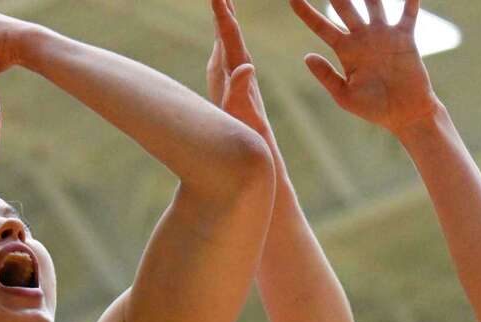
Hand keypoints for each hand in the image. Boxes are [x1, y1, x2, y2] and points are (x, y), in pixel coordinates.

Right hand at [206, 0, 277, 155]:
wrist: (261, 147)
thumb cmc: (248, 134)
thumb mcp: (243, 113)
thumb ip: (242, 90)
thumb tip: (246, 67)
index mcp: (240, 70)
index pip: (229, 35)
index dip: (222, 13)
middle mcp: (240, 67)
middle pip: (231, 30)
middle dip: (225, 7)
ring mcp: (237, 73)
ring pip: (228, 39)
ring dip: (224, 18)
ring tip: (220, 0)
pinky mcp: (234, 82)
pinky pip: (226, 53)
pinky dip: (222, 38)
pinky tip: (220, 36)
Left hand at [289, 0, 439, 134]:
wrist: (404, 113)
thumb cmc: (373, 109)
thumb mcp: (345, 96)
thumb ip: (327, 75)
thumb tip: (307, 56)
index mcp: (345, 51)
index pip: (321, 26)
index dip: (306, 12)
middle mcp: (362, 38)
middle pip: (344, 7)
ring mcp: (383, 35)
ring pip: (373, 3)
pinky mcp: (404, 37)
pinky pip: (407, 12)